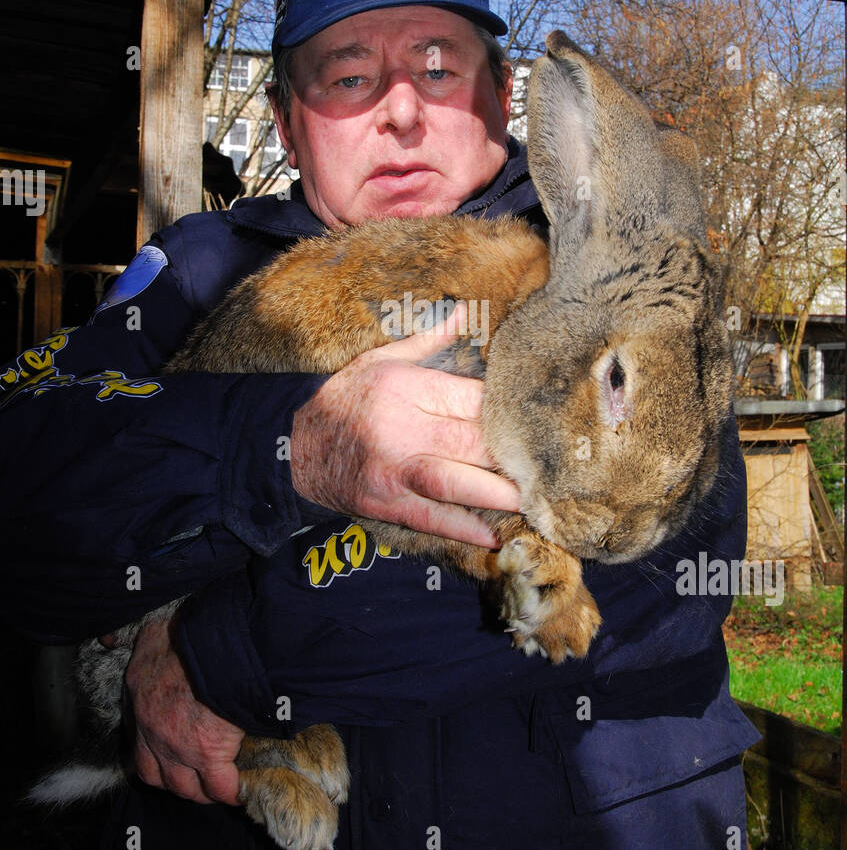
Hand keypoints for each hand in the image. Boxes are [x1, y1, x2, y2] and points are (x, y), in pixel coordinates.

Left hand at [124, 615, 243, 804]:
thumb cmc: (187, 638)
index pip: (138, 743)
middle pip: (156, 775)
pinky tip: (239, 793)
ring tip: (214, 789)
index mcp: (139, 702)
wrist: (212, 649)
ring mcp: (179, 748)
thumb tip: (132, 637)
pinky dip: (229, 793)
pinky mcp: (208, 755)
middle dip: (173, 782)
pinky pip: (220, 786)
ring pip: (184, 788)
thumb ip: (147, 642)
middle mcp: (152, 732)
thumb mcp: (154, 635)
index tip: (169, 757)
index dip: (154, 755)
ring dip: (199, 792)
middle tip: (191, 780)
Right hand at [289, 306, 522, 548]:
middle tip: (549, 466)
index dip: (506, 415)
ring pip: (455, 481)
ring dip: (498, 494)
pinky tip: (494, 536)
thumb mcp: (382, 359)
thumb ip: (430, 341)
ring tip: (533, 501)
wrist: (293, 445)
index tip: (536, 425)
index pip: (471, 399)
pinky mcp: (386, 503)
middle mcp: (402, 427)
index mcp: (406, 387)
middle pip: (471, 441)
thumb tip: (466, 313)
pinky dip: (464, 528)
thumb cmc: (345, 397)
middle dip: (511, 456)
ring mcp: (394, 469)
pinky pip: (432, 518)